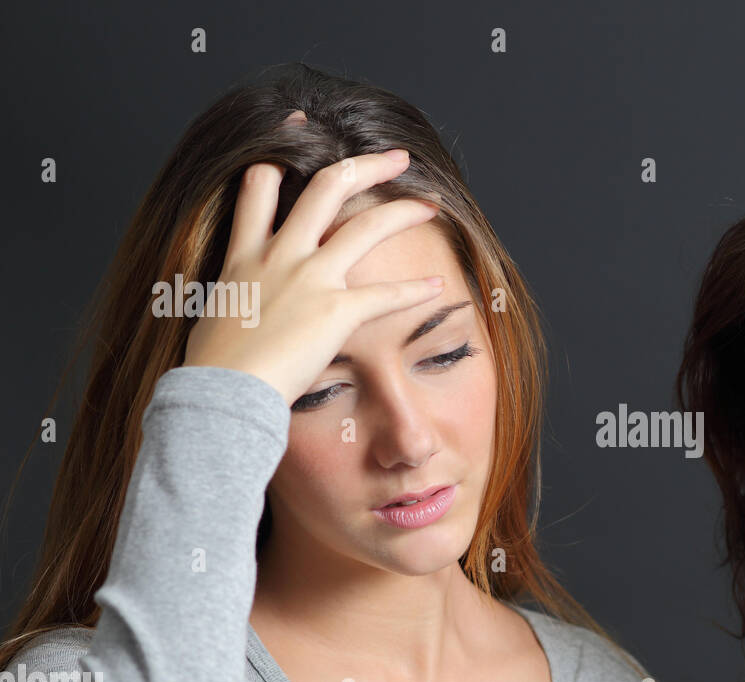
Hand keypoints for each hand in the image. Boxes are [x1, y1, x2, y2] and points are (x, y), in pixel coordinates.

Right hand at [181, 147, 443, 407]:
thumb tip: (239, 311)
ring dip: (402, 211)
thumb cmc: (213, 369)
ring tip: (429, 204)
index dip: (280, 155)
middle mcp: (279, 255)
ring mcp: (309, 279)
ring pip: (363, 226)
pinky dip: (414, 290)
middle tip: (395, 158)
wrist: (221, 392)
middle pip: (324, 187)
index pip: (258, 186)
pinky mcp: (335, 311)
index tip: (298, 132)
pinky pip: (385, 294)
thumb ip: (236, 300)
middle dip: (365, 166)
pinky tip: (437, 286)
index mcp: (244, 254)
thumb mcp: (214, 316)